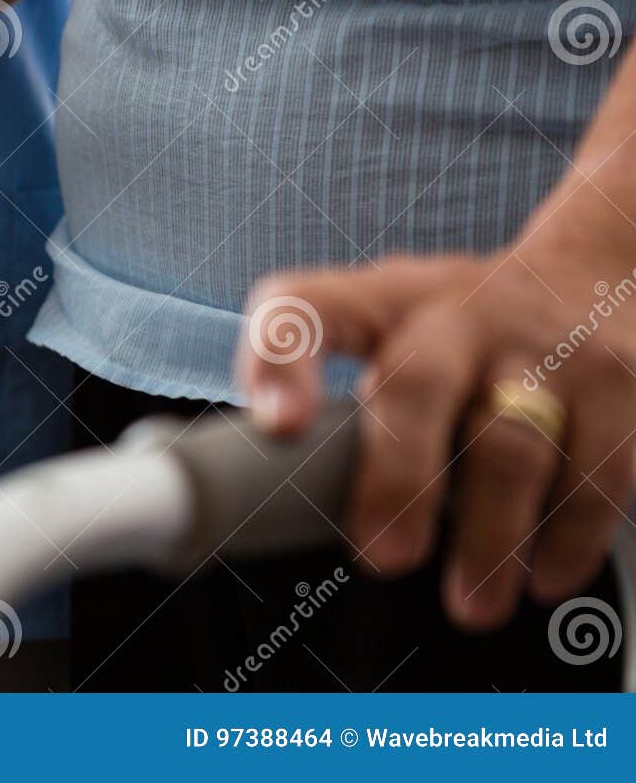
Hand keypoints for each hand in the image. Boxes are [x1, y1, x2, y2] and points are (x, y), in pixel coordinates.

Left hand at [236, 241, 635, 630]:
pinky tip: (543, 576)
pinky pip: (599, 470)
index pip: (307, 307)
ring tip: (470, 600)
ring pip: (511, 442)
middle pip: (417, 385)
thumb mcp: (382, 325)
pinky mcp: (617, 384)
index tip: (279, 426)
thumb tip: (273, 494)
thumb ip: (331, 389)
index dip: (282, 359)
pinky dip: (569, 536)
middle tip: (383, 557)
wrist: (590, 275)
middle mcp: (456, 312)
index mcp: (378, 298)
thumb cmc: (455, 327)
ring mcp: (540, 345)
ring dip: (488, 537)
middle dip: (398, 481)